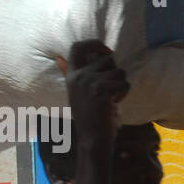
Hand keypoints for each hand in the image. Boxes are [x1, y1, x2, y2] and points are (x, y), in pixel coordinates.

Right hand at [54, 40, 128, 156]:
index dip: (94, 44)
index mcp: (72, 76)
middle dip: (115, 74)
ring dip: (121, 87)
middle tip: (109, 93)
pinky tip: (113, 105)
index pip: (78, 47)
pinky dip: (124, 95)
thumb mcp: (77, 92)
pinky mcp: (101, 90)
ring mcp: (89, 82)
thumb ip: (70, 74)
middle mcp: (79, 76)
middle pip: (109, 60)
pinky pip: (124, 84)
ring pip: (120, 72)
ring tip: (110, 100)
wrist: (92, 139)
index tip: (107, 51)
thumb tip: (58, 57)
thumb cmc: (89, 117)